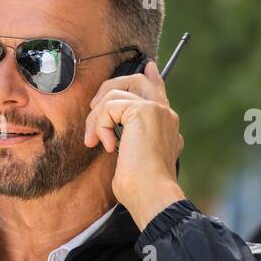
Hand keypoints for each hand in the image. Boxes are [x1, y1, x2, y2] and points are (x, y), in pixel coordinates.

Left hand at [84, 59, 185, 229]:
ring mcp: (156, 110)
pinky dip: (100, 126)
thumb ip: (131, 141)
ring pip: (116, 92)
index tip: (148, 66)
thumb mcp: (133, 160)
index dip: (151, 77)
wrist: (152, 193)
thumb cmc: (141, 188)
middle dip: (109, 88)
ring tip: (93, 141)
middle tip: (93, 108)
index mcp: (167, 124)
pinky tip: (108, 146)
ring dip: (96, 117)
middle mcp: (165, 114)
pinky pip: (110, 106)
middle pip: (136, 80)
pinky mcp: (144, 111)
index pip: (159, 92)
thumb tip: (114, 140)